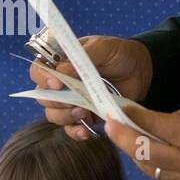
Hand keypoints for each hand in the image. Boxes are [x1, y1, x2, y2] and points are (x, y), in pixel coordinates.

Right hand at [30, 36, 153, 141]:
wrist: (141, 70)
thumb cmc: (119, 53)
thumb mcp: (104, 47)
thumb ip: (84, 56)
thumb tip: (61, 70)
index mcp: (60, 61)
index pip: (38, 70)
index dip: (42, 78)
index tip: (57, 84)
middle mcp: (61, 82)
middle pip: (43, 97)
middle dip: (56, 103)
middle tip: (75, 102)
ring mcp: (71, 101)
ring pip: (53, 115)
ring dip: (65, 117)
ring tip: (84, 113)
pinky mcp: (84, 116)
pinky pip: (70, 129)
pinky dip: (75, 132)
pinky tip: (86, 131)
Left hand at [103, 101, 179, 179]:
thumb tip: (157, 122)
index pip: (152, 125)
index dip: (132, 116)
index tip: (119, 110)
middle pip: (141, 150)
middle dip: (120, 138)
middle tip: (109, 126)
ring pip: (148, 168)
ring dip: (134, 154)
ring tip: (125, 141)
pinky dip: (151, 167)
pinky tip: (148, 158)